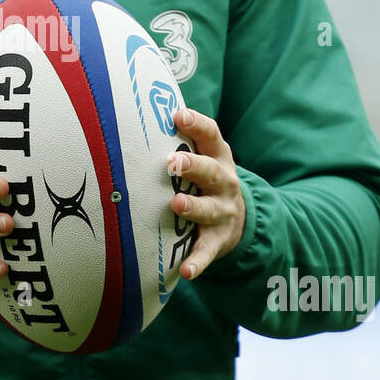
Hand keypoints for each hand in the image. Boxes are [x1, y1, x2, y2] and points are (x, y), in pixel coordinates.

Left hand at [167, 108, 245, 279]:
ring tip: (176, 205)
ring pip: (208, 209)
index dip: (197, 124)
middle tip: (173, 161)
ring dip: (193, 208)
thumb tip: (138, 108)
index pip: (211, 135)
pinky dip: (197, 262)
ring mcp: (223, 212)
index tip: (178, 115)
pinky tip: (186, 271)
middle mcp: (224, 182)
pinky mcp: (218, 239)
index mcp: (218, 157)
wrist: (241, 218)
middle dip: (194, 166)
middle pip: (211, 172)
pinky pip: (207, 252)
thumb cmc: (205, 180)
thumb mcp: (204, 156)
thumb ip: (180, 140)